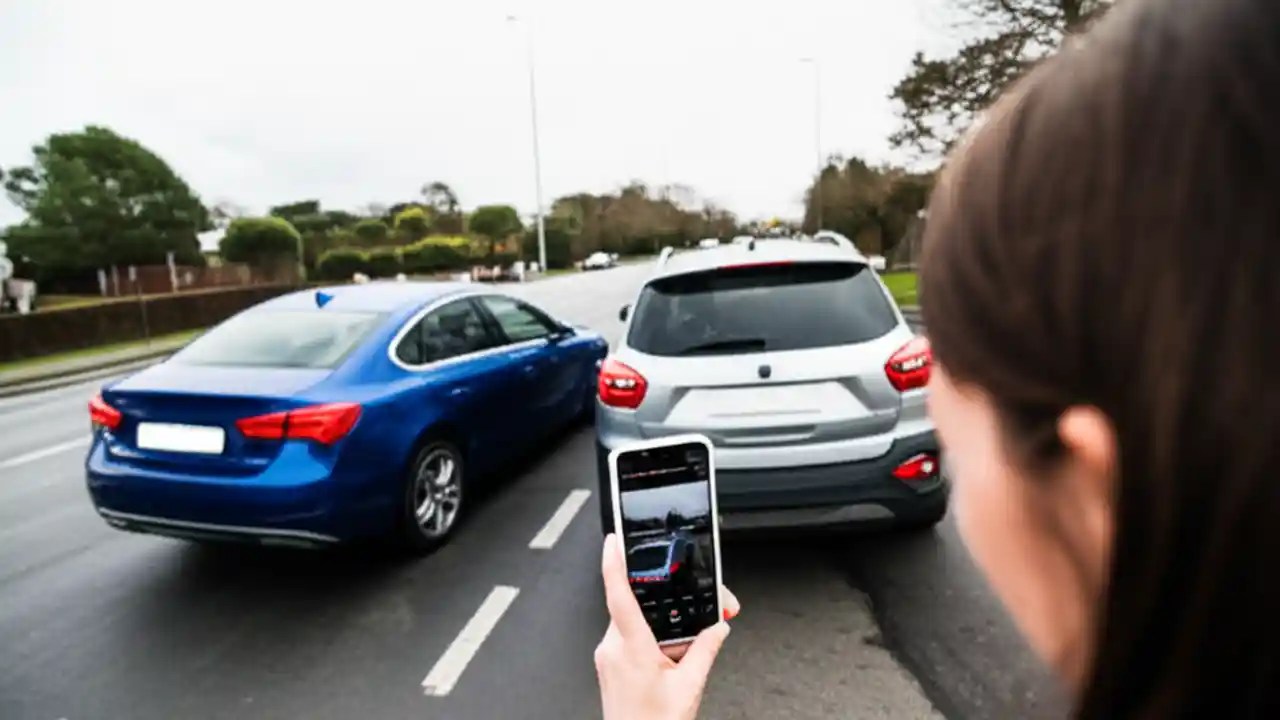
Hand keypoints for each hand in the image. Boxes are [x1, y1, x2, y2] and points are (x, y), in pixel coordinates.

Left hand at [595, 534, 739, 719]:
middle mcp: (613, 649)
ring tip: (680, 655)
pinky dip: (650, 640)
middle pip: (637, 607)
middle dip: (666, 606)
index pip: (618, 595)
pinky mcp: (609, 665)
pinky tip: (667, 659)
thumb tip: (718, 627)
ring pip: (634, 623)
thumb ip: (705, 651)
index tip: (613, 541)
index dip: (614, 564)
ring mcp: (608, 657)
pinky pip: (629, 638)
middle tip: (695, 615)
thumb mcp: (689, 687)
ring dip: (660, 628)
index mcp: (631, 649)